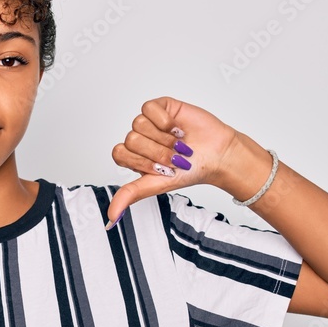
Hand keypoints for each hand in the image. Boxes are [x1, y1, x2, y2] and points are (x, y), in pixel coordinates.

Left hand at [106, 96, 238, 227]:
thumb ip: (130, 195)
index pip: (119, 153)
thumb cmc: (190, 172)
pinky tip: (177, 128)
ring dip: (163, 138)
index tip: (160, 168)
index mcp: (134, 157)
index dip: (141, 161)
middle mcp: (139, 139)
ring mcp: (149, 122)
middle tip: (174, 156)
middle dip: (157, 152)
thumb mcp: (156, 186)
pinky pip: (149, 108)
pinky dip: (165, 121)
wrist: (218, 156)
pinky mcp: (161, 107)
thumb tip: (110, 219)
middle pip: (131, 140)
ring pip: (138, 124)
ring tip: (179, 143)